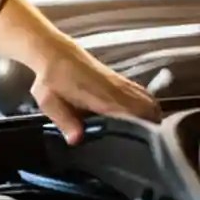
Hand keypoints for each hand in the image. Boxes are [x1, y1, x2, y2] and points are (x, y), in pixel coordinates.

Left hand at [29, 39, 161, 143]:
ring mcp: (121, 83)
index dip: (140, 132)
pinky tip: (138, 117)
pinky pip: (143, 94)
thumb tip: (76, 140)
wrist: (54, 53)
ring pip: (148, 102)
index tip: (139, 146)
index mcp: (102, 98)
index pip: (133, 116)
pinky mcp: (120, 80)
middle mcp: (117, 90)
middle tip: (142, 144)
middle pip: (148, 110)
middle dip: (150, 128)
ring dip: (150, 117)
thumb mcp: (50, 102)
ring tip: (142, 133)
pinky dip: (146, 105)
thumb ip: (64, 121)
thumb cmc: (50, 80)